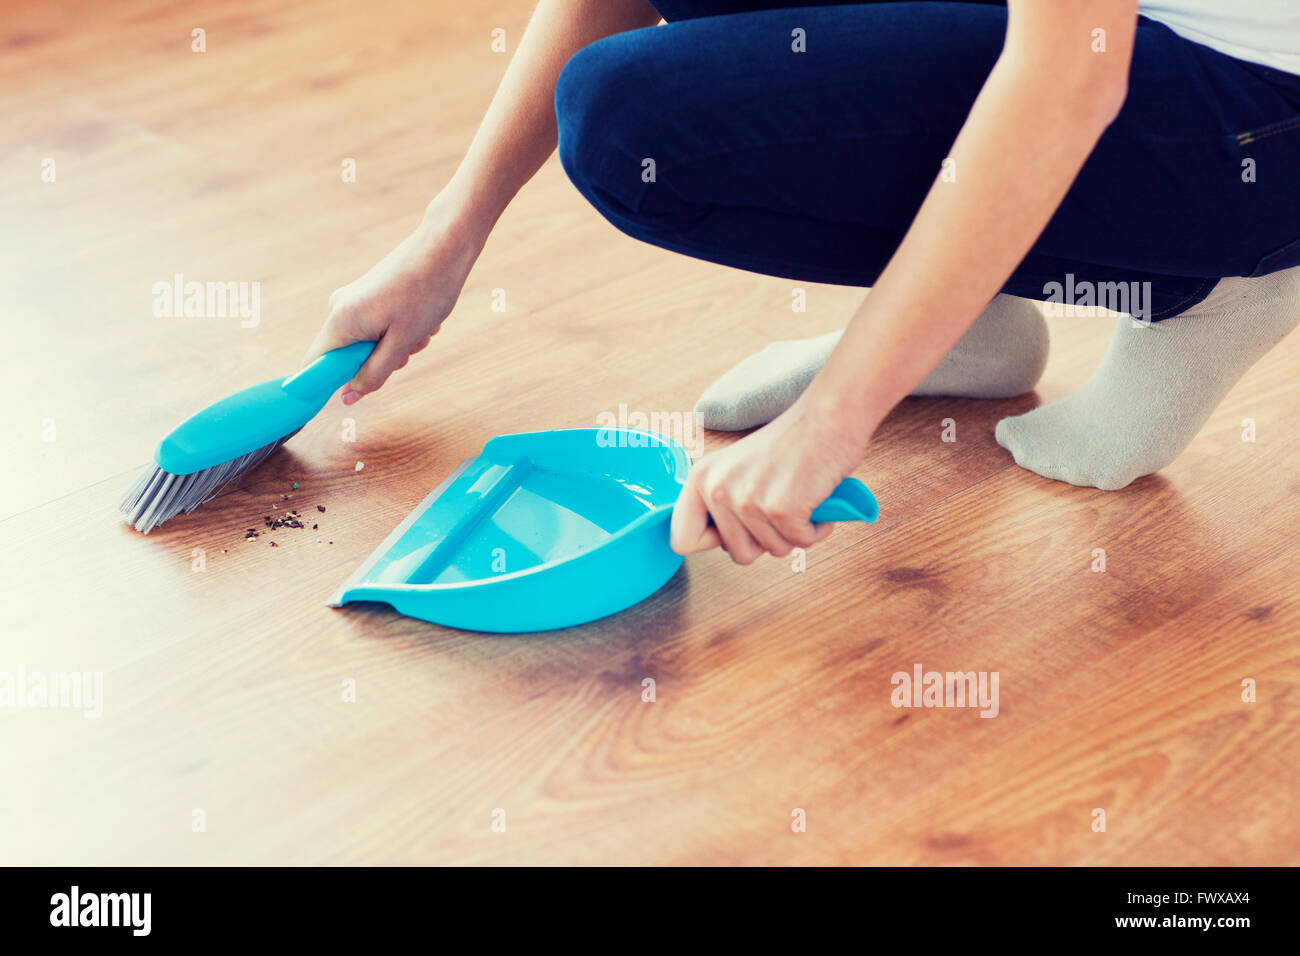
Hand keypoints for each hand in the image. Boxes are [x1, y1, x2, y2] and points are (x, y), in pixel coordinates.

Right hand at [302, 197, 488, 402]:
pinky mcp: (369, 297)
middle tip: (408, 346)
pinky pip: (380, 329)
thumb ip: (373, 374)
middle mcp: (340, 308)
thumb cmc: (426, 293)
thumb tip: (347, 398)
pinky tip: (420, 316)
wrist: (444, 248)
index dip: (328, 383)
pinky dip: (401, 331)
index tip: (353, 392)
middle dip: (381, 361)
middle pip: (349, 357)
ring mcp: (354, 301)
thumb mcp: (402, 343)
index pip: (315, 364)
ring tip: (420, 326)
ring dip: (398, 346)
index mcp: (341, 320)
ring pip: (370, 344)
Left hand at [671, 386, 872, 563]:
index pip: (682, 541)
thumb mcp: (736, 469)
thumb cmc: (790, 443)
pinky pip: (801, 543)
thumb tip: (716, 542)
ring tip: (798, 497)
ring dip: (793, 531)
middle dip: (766, 539)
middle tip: (779, 505)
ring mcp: (748, 500)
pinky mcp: (781, 509)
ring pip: (773, 551)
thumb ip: (720, 502)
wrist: (828, 415)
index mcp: (700, 478)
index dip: (716, 542)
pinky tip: (815, 499)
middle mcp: (717, 489)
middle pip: (737, 555)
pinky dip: (815, 528)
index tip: (738, 528)